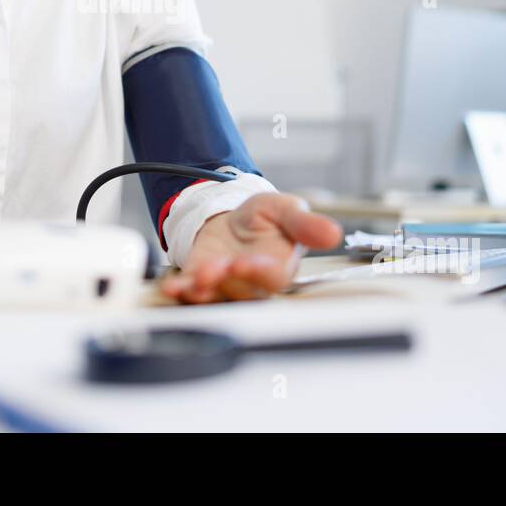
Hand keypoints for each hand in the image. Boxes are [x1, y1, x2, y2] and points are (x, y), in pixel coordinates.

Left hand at [160, 192, 341, 302]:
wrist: (231, 216)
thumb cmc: (265, 219)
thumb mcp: (286, 210)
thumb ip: (306, 224)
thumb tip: (334, 233)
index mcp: (277, 268)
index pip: (271, 278)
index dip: (257, 273)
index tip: (245, 263)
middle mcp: (251, 284)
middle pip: (240, 291)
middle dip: (226, 283)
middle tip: (213, 271)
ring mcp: (224, 285)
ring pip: (215, 295)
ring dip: (203, 290)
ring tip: (195, 277)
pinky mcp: (199, 281)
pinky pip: (190, 292)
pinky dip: (180, 292)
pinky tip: (172, 288)